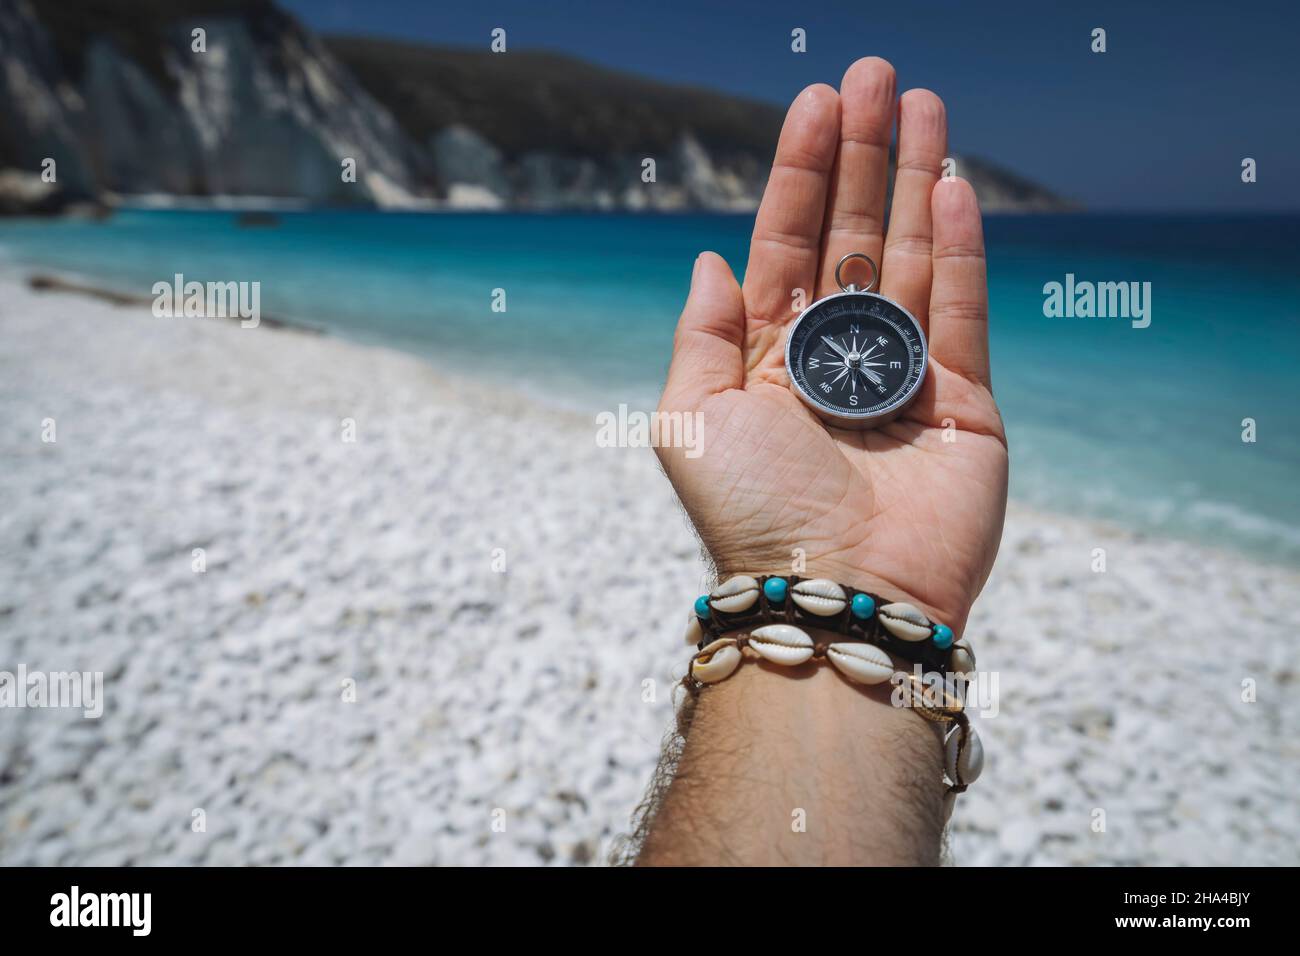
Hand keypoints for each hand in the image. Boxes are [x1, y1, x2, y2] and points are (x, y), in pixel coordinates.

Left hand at [657, 58, 1007, 633]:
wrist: (833, 595)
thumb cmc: (750, 514)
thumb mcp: (689, 419)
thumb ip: (701, 335)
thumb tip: (710, 257)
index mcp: (768, 358)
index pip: (788, 243)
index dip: (801, 173)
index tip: (817, 100)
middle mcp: (835, 359)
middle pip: (852, 235)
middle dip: (862, 155)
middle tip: (876, 73)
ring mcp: (901, 377)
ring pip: (909, 257)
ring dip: (915, 178)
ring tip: (922, 102)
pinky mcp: (963, 403)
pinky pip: (961, 310)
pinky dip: (957, 248)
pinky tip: (949, 186)